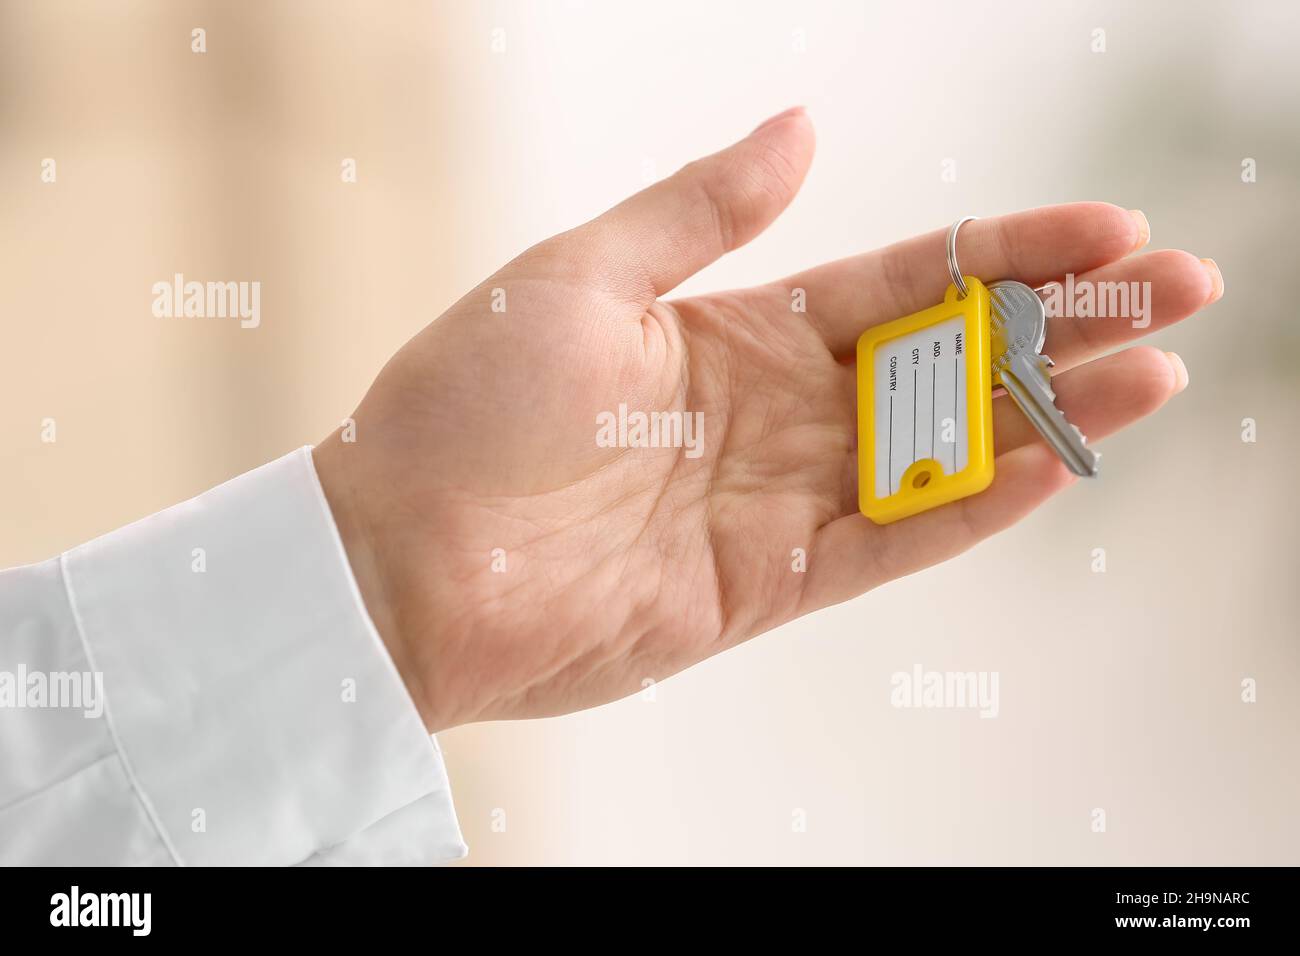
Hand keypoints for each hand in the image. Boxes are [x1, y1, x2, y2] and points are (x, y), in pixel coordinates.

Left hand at [313, 107, 1221, 730]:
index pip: (904, 279)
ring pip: (938, 451)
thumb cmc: (467, 403)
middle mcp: (773, 411)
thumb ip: (701, 210)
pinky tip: (1049, 465)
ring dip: (1047, 413)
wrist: (401, 554)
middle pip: (947, 360)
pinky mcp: (767, 586)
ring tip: (1152, 373)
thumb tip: (805, 126)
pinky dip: (968, 509)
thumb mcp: (582, 273)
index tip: (1108, 230)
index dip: (1008, 252)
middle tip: (1178, 292)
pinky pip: (889, 540)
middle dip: (1064, 324)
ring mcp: (777, 500)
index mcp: (736, 329)